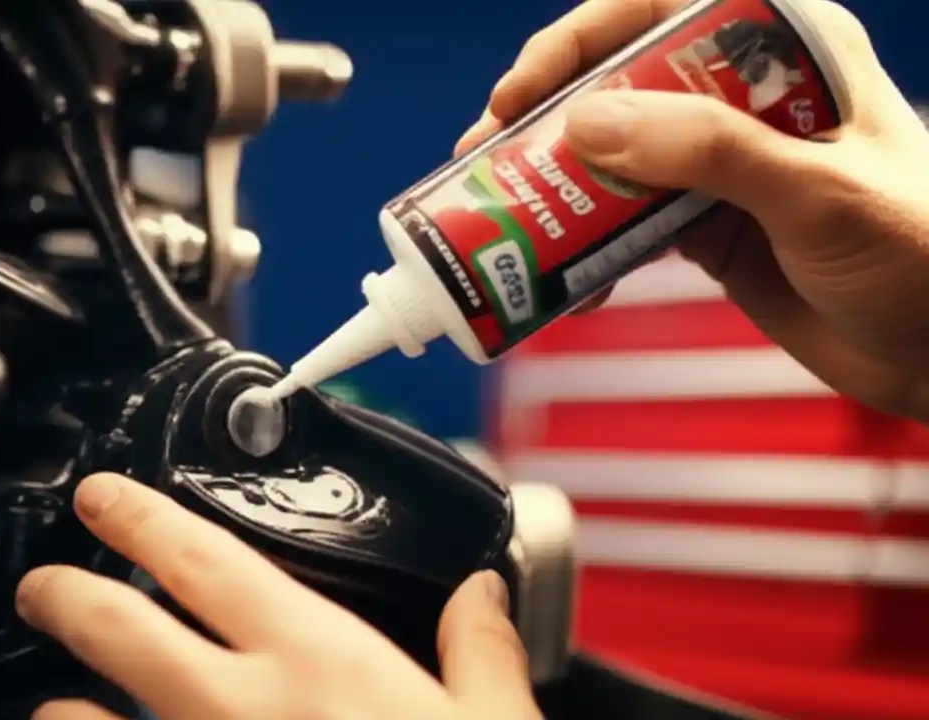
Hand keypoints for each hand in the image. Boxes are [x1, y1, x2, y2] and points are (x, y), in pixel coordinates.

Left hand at [14, 473, 541, 719]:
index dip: (139, 520)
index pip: (205, 562)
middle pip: (118, 632)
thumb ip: (480, 652)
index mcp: (316, 660)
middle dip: (63, 598)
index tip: (101, 499)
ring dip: (63, 712)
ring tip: (57, 706)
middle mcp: (240, 709)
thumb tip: (479, 593)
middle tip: (39, 587)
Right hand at [460, 0, 928, 422]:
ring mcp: (719, 163)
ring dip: (551, 187)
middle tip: (485, 158)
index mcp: (785, 48)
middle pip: (616, 81)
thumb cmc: (922, 255)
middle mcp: (742, 95)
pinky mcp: (704, 226)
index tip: (527, 92)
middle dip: (545, 118)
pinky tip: (564, 285)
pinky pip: (619, 224)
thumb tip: (589, 125)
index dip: (581, 39)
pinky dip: (581, 251)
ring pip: (609, 155)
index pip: (658, 8)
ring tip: (501, 220)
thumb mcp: (816, 191)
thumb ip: (708, 150)